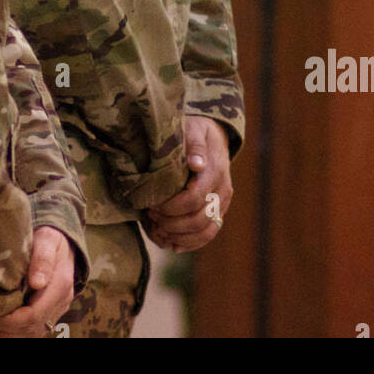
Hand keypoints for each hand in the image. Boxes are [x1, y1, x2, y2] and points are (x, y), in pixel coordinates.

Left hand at [0, 226, 74, 337]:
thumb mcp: (47, 240)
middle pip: (32, 328)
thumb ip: (42, 259)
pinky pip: (32, 331)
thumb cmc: (49, 238)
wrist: (61, 243)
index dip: (10, 320)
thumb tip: (37, 282)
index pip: (34, 314)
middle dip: (4, 330)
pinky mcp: (50, 313)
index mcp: (60, 286)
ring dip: (7, 335)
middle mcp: (61, 302)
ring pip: (32, 334)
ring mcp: (56, 310)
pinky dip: (12, 333)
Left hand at [141, 116, 231, 253]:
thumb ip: (194, 145)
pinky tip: (172, 244)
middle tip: (150, 215)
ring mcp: (223, 203)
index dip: (171, 207)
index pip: (194, 199)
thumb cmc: (196, 130)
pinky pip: (209, 234)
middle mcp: (223, 190)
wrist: (213, 136)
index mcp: (216, 171)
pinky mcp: (219, 211)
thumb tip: (196, 164)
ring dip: (180, 236)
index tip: (152, 204)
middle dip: (171, 222)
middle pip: (198, 220)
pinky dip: (190, 243)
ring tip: (158, 229)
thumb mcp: (193, 129)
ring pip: (206, 232)